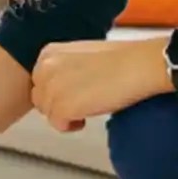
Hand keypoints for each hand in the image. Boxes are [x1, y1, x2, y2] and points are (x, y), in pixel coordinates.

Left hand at [31, 38, 169, 131]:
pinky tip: (86, 119)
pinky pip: (58, 125)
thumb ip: (65, 68)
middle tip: (80, 106)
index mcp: (49, 53)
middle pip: (40, 98)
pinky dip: (72, 125)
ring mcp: (51, 88)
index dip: (56, 92)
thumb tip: (63, 87)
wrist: (137, 66)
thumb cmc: (121, 60)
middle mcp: (45, 68)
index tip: (73, 95)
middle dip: (57, 105)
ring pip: (48, 114)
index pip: (39, 81)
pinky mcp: (62, 107)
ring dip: (65, 116)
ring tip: (86, 111)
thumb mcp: (82, 56)